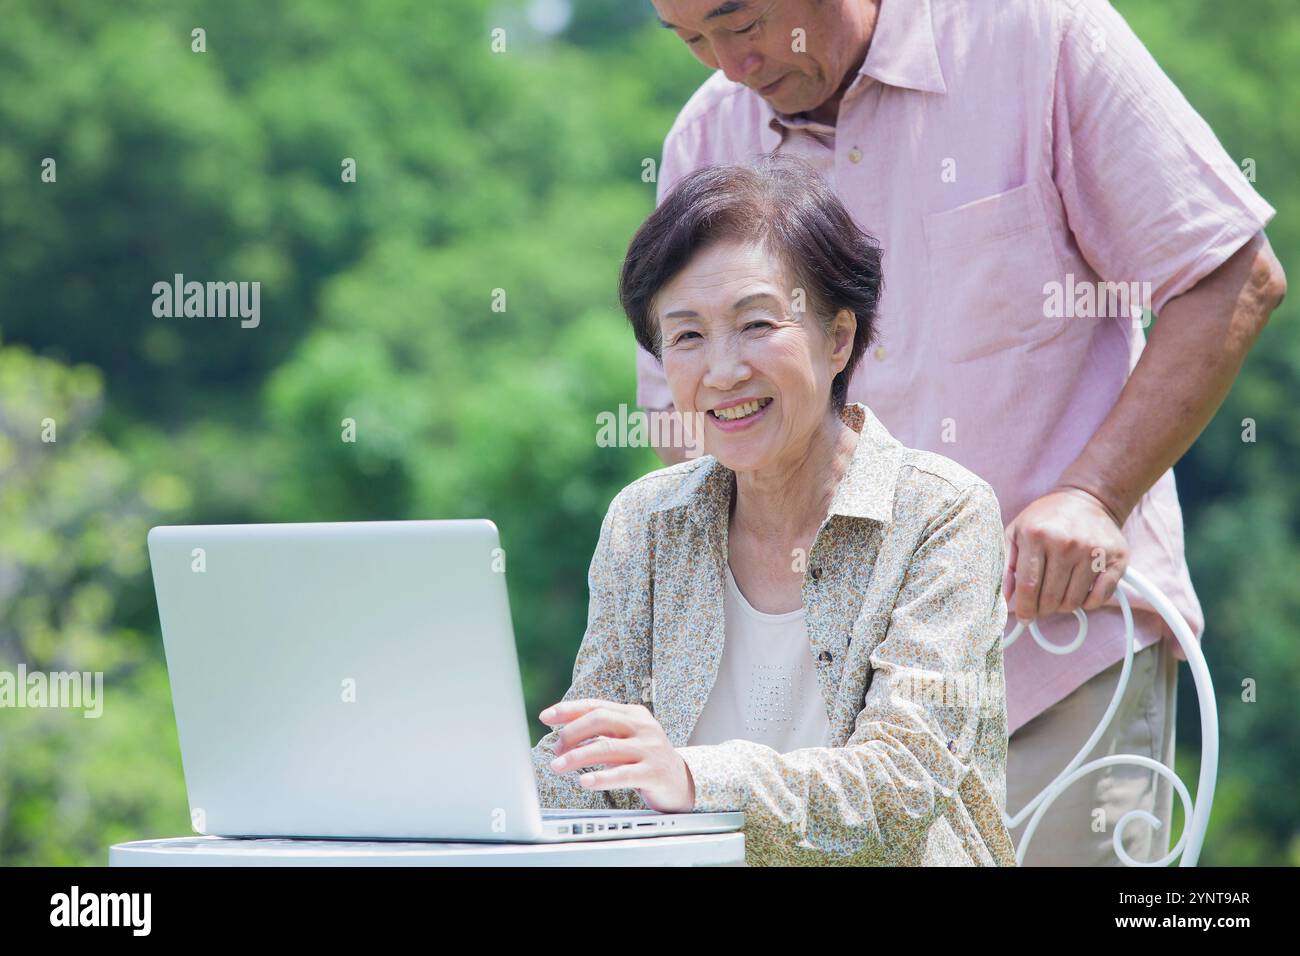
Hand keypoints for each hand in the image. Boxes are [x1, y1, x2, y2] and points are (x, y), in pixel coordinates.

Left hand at [539, 698, 695, 812]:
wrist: (682, 782)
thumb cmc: (644, 759)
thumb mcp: (625, 739)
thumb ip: (600, 733)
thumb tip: (561, 733)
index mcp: (633, 714)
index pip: (596, 705)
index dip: (568, 710)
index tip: (545, 717)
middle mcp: (643, 727)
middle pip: (600, 720)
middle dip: (572, 733)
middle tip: (555, 750)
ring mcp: (650, 749)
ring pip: (607, 748)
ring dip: (577, 757)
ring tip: (557, 766)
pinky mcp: (654, 773)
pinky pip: (623, 774)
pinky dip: (601, 777)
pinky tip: (584, 781)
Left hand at [1002, 487, 1128, 622]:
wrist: (1085, 499)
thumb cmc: (1045, 519)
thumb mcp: (1016, 532)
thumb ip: (1006, 563)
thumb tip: (1004, 597)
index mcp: (1037, 535)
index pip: (1028, 586)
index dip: (1025, 608)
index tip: (1023, 618)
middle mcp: (1066, 543)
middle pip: (1050, 597)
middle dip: (1042, 610)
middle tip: (1040, 608)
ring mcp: (1093, 551)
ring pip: (1073, 601)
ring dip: (1063, 607)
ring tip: (1057, 596)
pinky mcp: (1116, 558)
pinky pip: (1099, 598)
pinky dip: (1087, 604)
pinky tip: (1078, 594)